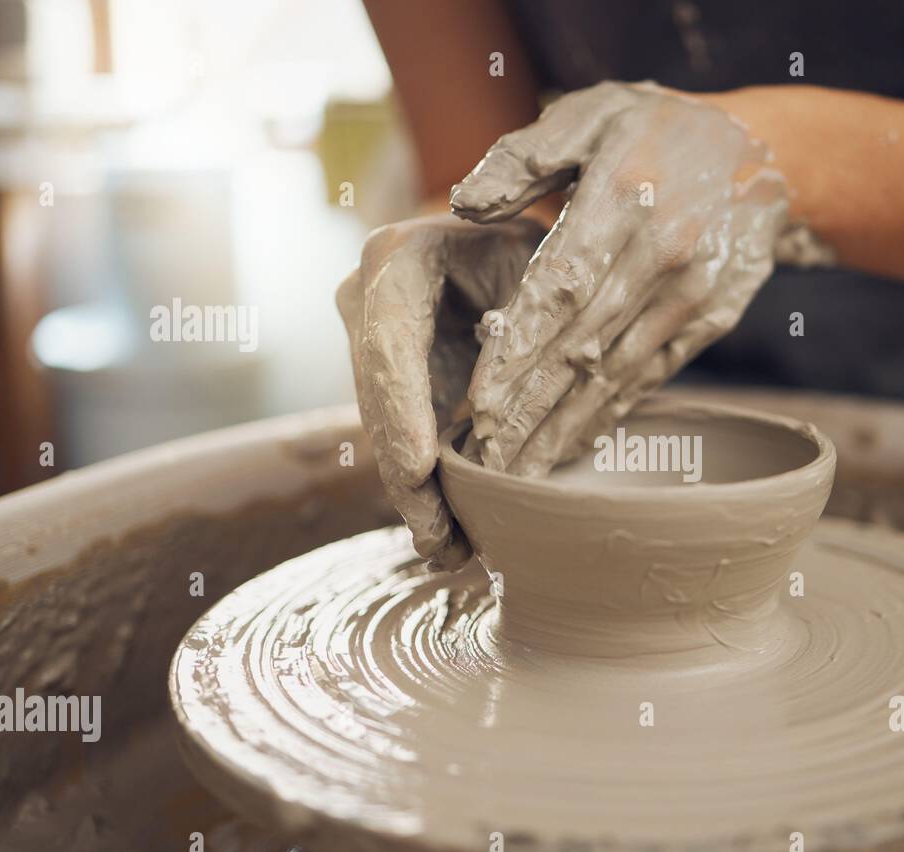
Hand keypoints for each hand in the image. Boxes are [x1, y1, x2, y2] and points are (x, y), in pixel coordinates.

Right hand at [337, 214, 545, 568]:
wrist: (512, 246)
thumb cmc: (535, 247)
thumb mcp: (535, 261)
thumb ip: (523, 315)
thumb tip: (508, 402)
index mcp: (399, 259)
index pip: (389, 339)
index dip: (401, 407)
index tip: (420, 468)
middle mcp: (368, 303)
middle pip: (378, 400)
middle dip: (406, 475)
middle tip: (439, 537)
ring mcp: (372, 347)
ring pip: (387, 433)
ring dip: (416, 498)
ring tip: (449, 553)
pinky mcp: (392, 385)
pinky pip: (403, 443)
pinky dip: (427, 491)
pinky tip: (448, 539)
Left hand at [450, 81, 794, 475]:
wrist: (764, 152)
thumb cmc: (657, 127)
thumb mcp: (591, 113)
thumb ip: (523, 157)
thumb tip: (462, 203)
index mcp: (622, 196)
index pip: (561, 287)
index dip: (520, 351)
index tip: (481, 405)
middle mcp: (662, 252)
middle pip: (585, 345)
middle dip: (532, 410)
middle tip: (488, 463)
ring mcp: (691, 293)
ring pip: (618, 372)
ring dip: (568, 427)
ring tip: (523, 475)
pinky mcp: (712, 319)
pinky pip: (653, 374)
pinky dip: (612, 413)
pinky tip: (575, 445)